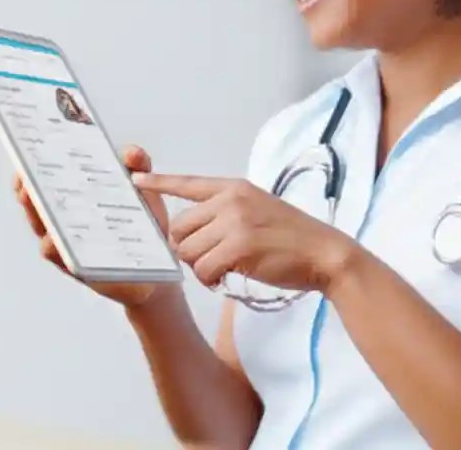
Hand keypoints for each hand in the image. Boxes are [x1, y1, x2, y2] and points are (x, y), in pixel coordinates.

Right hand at [14, 145, 175, 307]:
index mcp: (76, 196)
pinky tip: (54, 237)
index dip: (30, 166)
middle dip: (26, 187)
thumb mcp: (143, 189)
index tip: (23, 151)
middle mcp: (65, 220)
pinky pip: (59, 255)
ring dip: (35, 212)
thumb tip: (130, 152)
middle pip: (35, 202)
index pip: (44, 179)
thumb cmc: (145, 222)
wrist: (160, 264)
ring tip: (30, 195)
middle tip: (23, 173)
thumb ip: (138, 167)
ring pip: (42, 227)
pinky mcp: (77, 266)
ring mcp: (68, 243)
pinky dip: (54, 245)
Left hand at [131, 173, 358, 293]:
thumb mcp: (258, 209)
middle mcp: (231, 200)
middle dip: (188, 248)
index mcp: (234, 188)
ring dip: (200, 267)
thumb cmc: (292, 237)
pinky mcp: (239, 247)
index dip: (160, 183)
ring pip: (188, 251)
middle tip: (210, 260)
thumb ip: (227, 213)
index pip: (189, 183)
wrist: (323, 253)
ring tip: (222, 269)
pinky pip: (203, 269)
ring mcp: (235, 222)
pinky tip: (227, 278)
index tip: (137, 180)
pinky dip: (210, 280)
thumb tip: (193, 233)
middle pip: (180, 227)